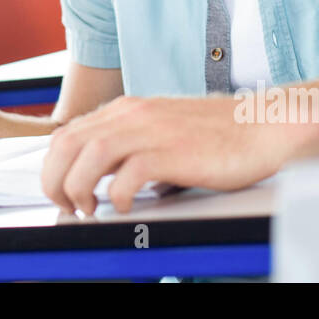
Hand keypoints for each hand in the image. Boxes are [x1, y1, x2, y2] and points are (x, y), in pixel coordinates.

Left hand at [41, 95, 302, 215]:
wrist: (263, 125)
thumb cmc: (219, 133)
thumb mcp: (163, 130)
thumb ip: (132, 146)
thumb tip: (108, 178)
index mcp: (127, 109)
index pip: (68, 133)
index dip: (54, 167)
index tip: (60, 192)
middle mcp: (133, 114)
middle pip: (68, 143)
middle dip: (56, 179)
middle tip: (67, 206)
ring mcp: (153, 130)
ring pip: (90, 154)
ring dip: (80, 187)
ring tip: (89, 209)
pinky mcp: (175, 151)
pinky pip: (130, 174)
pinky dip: (119, 195)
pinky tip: (126, 207)